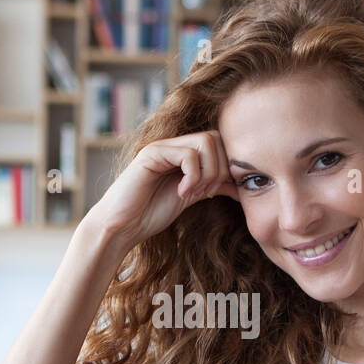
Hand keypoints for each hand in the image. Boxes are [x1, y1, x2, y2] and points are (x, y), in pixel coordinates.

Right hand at [87, 131, 238, 249]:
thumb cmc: (150, 214)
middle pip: (216, 137)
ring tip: (195, 192)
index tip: (219, 191)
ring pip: (206, 142)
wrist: (122, 226)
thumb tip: (241, 185)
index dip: (226, 166)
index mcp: (182, 153)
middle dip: (220, 168)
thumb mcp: (190, 197)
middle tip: (208, 191)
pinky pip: (188, 154)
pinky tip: (182, 193)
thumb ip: (211, 186)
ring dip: (208, 172)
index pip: (219, 142)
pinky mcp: (152, 154)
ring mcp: (162, 147)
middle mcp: (173, 145)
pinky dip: (193, 176)